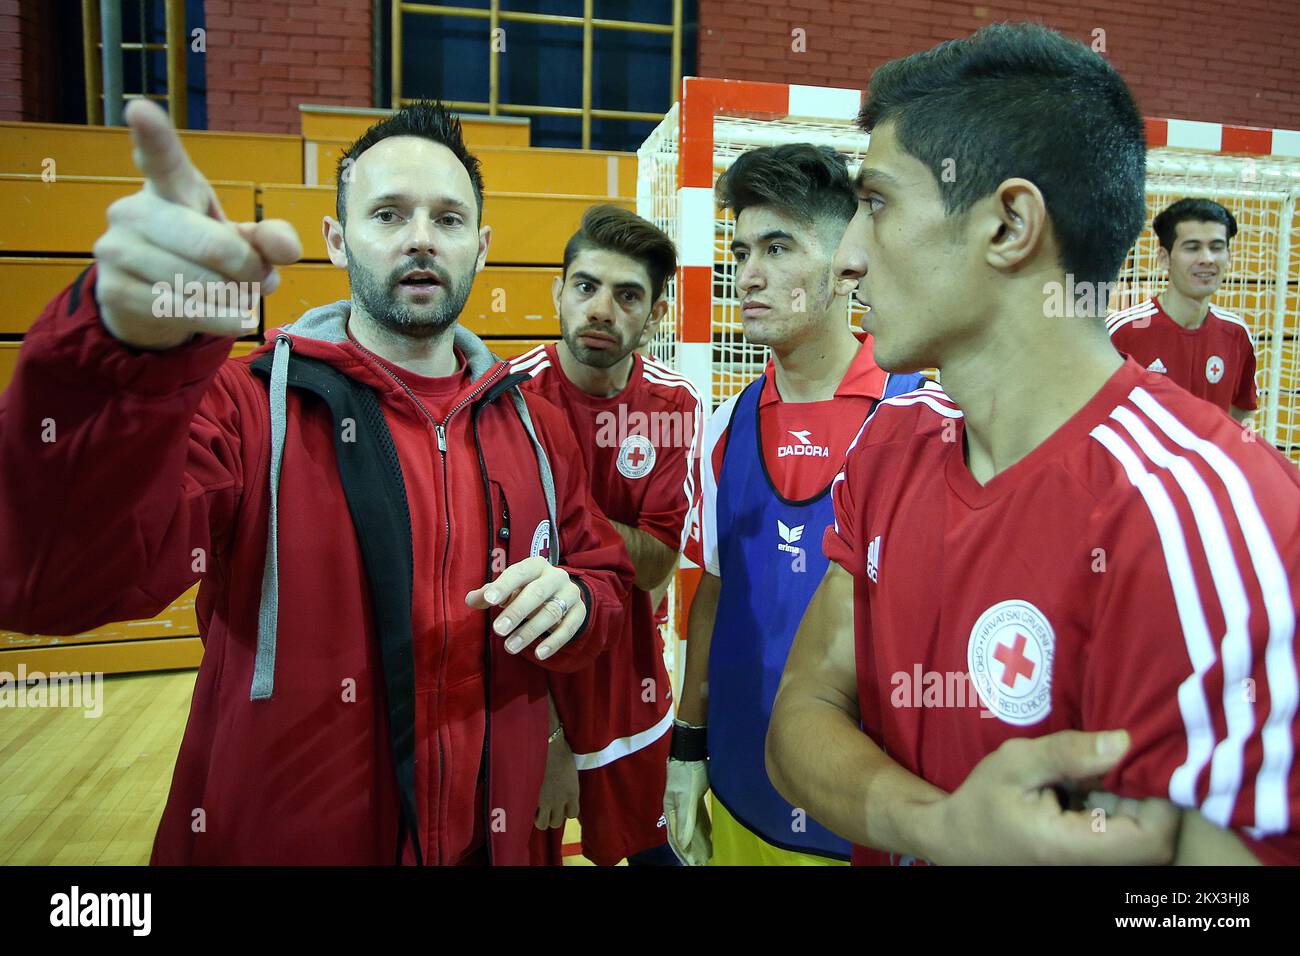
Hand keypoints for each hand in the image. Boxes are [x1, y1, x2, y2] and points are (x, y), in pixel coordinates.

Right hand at [93, 98, 300, 349]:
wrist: (152, 299)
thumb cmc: (202, 256)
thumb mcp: (240, 240)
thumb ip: (268, 238)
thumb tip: (288, 248)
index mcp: (169, 186)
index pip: (162, 158)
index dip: (152, 135)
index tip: (140, 109)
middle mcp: (134, 211)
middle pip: (210, 244)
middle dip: (248, 269)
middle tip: (262, 278)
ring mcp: (116, 249)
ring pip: (199, 284)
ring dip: (235, 300)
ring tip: (239, 297)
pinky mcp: (112, 290)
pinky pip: (181, 312)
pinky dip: (216, 320)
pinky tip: (226, 316)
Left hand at [465, 556, 585, 660]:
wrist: (562, 594)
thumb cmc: (527, 590)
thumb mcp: (509, 589)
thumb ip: (489, 593)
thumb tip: (471, 600)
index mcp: (535, 565)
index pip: (518, 573)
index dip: (504, 586)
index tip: (489, 601)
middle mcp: (556, 576)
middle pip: (537, 593)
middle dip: (516, 612)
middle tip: (498, 630)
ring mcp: (570, 594)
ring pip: (551, 613)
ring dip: (530, 631)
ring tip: (510, 647)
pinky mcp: (580, 612)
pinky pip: (569, 628)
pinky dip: (554, 642)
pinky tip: (539, 654)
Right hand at [534, 731, 579, 829]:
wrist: (546, 742)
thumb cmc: (560, 749)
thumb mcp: (570, 770)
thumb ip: (569, 783)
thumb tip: (564, 787)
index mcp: (573, 792)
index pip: (572, 814)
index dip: (564, 810)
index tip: (559, 803)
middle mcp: (560, 800)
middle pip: (556, 823)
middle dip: (551, 815)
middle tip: (545, 805)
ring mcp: (545, 800)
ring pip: (543, 824)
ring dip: (539, 817)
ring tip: (535, 806)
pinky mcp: (532, 797)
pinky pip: (529, 814)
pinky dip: (528, 811)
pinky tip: (526, 801)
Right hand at [664, 758, 711, 865]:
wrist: (690, 751)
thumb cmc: (686, 774)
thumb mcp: (686, 797)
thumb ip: (685, 820)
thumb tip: (683, 844)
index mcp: (672, 812)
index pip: (676, 838)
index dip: (683, 853)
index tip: (692, 865)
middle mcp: (677, 811)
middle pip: (684, 835)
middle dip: (692, 851)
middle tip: (702, 862)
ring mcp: (686, 804)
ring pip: (692, 828)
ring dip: (698, 841)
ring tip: (707, 854)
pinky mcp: (695, 798)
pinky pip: (699, 819)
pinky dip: (703, 829)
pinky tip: (710, 835)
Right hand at [923, 730, 1178, 864]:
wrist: (958, 840)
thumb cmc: (982, 802)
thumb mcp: (1015, 764)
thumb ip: (1067, 753)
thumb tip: (1124, 742)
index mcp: (1070, 847)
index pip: (1151, 839)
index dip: (1161, 802)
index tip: (1140, 761)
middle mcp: (1089, 865)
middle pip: (1152, 838)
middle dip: (1144, 793)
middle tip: (1116, 756)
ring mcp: (1091, 865)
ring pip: (1140, 835)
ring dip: (1128, 798)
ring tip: (1093, 769)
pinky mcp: (1090, 857)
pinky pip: (1123, 835)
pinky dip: (1115, 806)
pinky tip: (1087, 786)